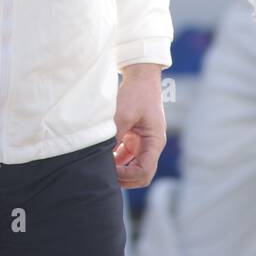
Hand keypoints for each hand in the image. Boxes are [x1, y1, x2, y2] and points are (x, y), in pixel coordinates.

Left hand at [112, 64, 165, 187]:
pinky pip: (125, 158)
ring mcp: (142, 143)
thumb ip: (115, 137)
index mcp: (154, 142)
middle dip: (123, 178)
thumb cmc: (136, 93)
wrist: (140, 77)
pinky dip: (115, 160)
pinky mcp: (133, 138)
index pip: (144, 172)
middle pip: (140, 175)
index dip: (127, 176)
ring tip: (101, 164)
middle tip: (104, 172)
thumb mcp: (123, 114)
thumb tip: (103, 159)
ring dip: (118, 170)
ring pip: (132, 168)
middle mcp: (151, 146)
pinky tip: (102, 155)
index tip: (110, 169)